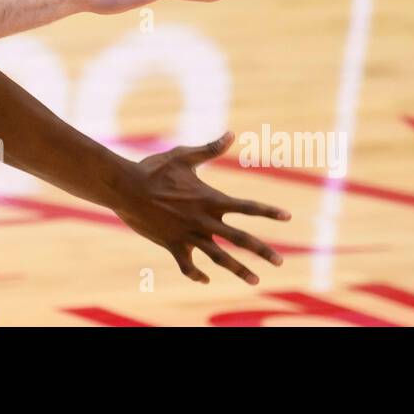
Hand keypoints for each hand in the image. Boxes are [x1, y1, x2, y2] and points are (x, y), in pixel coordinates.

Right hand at [110, 132, 290, 283]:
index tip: (287, 217)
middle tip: (280, 262)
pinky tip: (206, 279)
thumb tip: (231, 134)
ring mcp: (188, 235)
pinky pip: (188, 265)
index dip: (268, 211)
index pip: (246, 207)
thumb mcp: (183, 156)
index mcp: (210, 199)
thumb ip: (209, 149)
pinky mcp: (172, 245)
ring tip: (255, 280)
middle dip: (262, 250)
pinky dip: (197, 274)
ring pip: (219, 257)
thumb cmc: (155, 169)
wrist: (127, 188)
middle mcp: (203, 220)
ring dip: (238, 269)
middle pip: (240, 239)